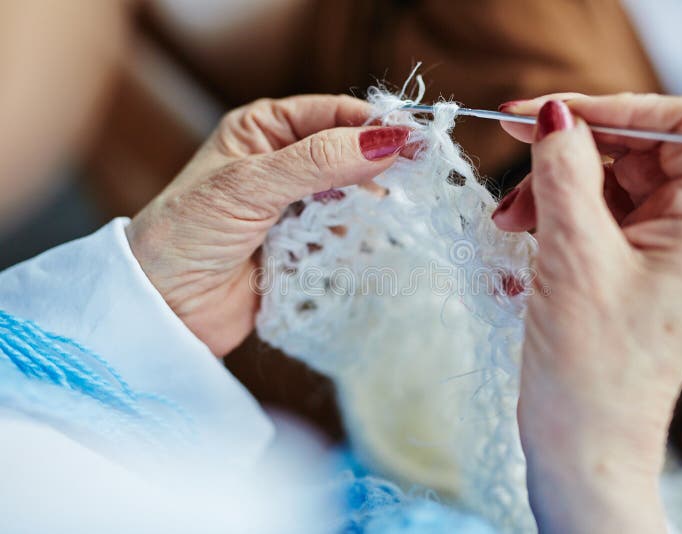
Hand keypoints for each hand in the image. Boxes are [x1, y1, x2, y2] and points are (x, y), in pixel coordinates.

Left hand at [127, 95, 409, 354]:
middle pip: (351, 157)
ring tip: (356, 227)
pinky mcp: (305, 249)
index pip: (333, 115)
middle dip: (375, 172)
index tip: (415, 142)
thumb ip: (318, 162)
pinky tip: (346, 252)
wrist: (162, 310)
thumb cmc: (185, 234)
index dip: (375, 126)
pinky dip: (352, 245)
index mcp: (264, 131)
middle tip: (412, 184)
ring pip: (353, 201)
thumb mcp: (248, 185)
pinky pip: (346, 239)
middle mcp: (284, 165)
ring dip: (362, 214)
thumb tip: (385, 143)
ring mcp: (296, 209)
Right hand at [493, 95, 681, 532]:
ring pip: (607, 180)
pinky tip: (517, 233)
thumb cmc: (590, 367)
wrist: (583, 446)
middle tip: (513, 153)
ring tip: (508, 216)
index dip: (619, 105)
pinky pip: (591, 215)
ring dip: (552, 184)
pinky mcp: (625, 270)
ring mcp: (658, 251)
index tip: (551, 115)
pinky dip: (551, 214)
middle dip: (573, 149)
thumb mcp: (572, 256)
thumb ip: (563, 172)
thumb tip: (554, 113)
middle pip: (639, 147)